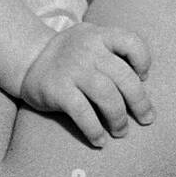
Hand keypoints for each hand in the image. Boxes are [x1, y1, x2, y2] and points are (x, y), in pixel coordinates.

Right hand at [19, 22, 153, 146]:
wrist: (29, 59)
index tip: (143, 78)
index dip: (143, 61)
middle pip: (124, 77)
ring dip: (119, 119)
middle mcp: (88, 49)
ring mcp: (73, 69)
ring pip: (107, 96)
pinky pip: (83, 113)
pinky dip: (95, 130)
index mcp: (99, 35)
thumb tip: (142, 81)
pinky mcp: (59, 89)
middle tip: (146, 119)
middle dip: (140, 102)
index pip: (131, 42)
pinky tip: (99, 140)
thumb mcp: (90, 40)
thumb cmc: (69, 54)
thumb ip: (114, 52)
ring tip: (121, 132)